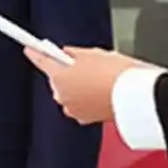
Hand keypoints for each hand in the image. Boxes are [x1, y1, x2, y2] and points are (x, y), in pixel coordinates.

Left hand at [24, 46, 151, 123]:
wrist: (138, 98)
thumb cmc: (118, 75)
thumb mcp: (95, 54)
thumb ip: (75, 53)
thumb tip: (68, 54)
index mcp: (59, 77)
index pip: (42, 61)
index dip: (35, 53)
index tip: (29, 48)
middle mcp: (61, 95)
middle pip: (57, 79)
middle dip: (67, 72)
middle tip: (84, 64)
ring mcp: (72, 109)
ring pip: (69, 93)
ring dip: (78, 86)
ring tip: (99, 78)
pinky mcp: (86, 119)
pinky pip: (80, 104)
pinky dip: (87, 98)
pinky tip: (102, 91)